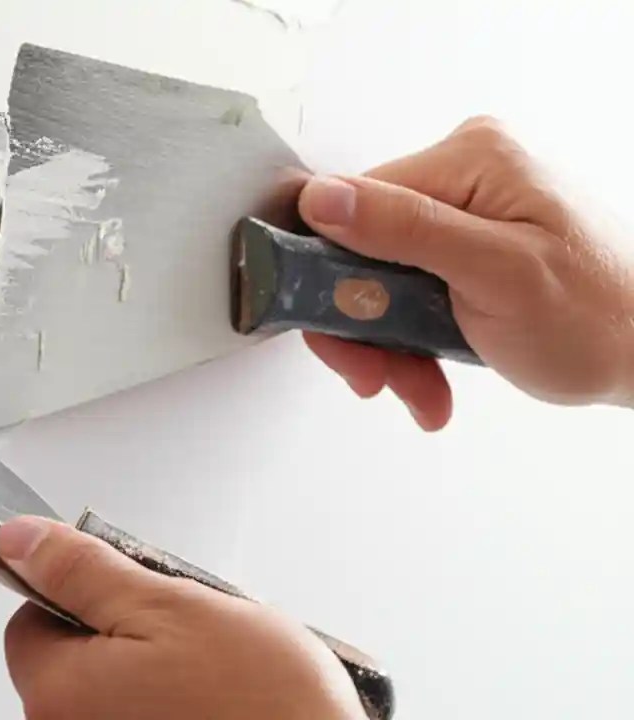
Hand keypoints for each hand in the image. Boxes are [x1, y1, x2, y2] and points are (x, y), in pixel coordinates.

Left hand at [0, 516, 366, 719]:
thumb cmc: (264, 706)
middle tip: (191, 633)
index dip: (84, 593)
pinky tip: (220, 705)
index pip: (31, 618)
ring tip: (219, 673)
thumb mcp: (170, 606)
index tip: (133, 593)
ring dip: (158, 670)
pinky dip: (177, 706)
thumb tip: (21, 540)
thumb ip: (85, 571)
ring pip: (117, 688)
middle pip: (74, 658)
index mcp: (58, 692)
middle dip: (128, 633)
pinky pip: (147, 715)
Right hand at [299, 116, 633, 430]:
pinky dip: (411, 345)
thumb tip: (321, 198)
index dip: (332, 276)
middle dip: (367, 326)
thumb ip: (405, 230)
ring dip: (389, 348)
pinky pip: (407, 295)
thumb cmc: (601, 316)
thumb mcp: (495, 274)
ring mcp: (464, 214)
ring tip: (419, 389)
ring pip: (378, 282)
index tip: (346, 334)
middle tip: (382, 376)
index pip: (351, 206)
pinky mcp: (465, 251)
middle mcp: (463, 175)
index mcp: (469, 159)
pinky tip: (431, 379)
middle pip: (359, 250)